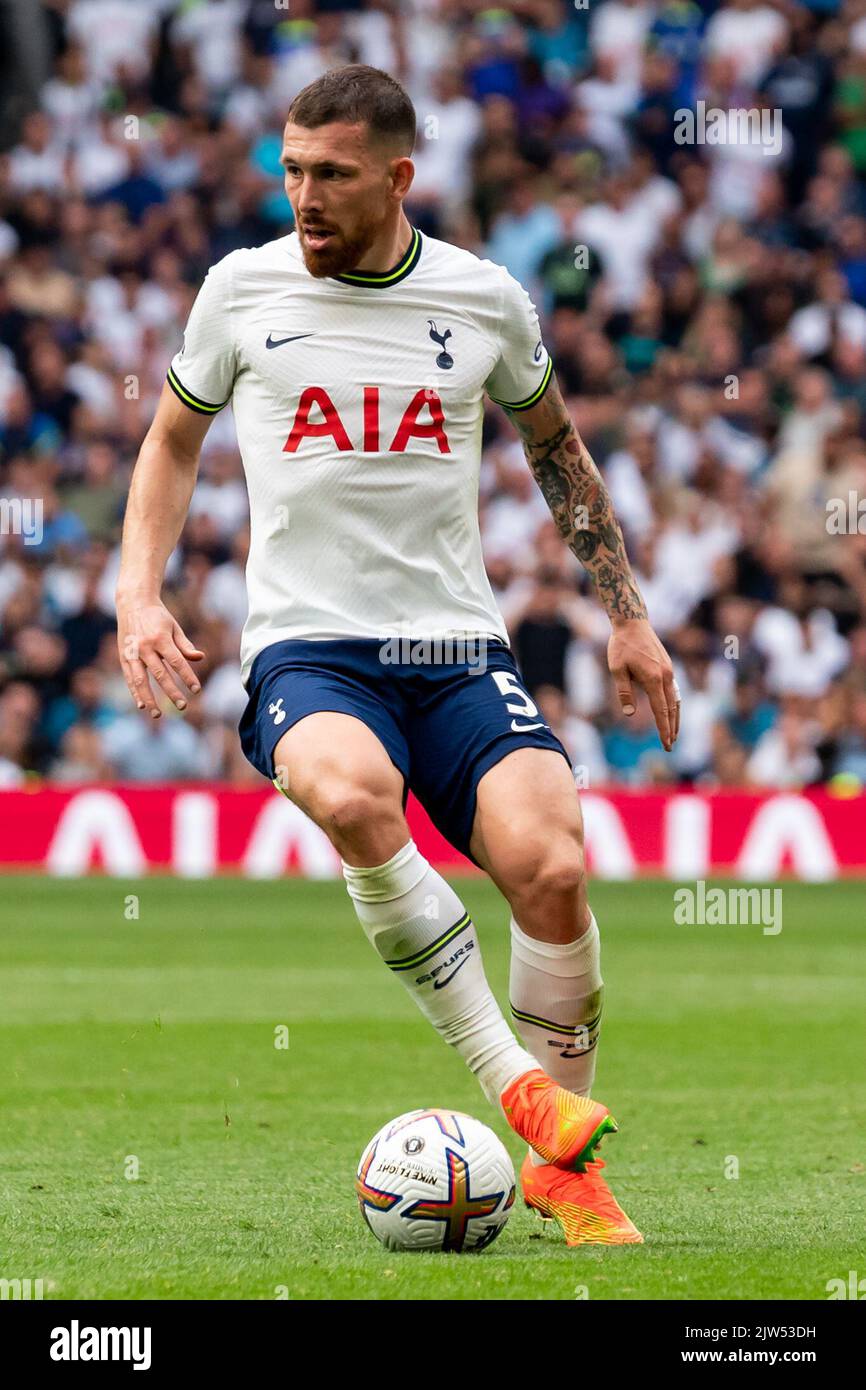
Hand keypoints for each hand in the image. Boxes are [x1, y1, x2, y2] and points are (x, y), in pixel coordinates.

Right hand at [117, 598, 204, 717]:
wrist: (133, 602)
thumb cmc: (158, 616)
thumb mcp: (174, 627)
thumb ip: (185, 646)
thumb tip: (200, 658)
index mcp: (160, 638)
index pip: (177, 662)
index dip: (187, 677)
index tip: (196, 690)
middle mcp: (145, 646)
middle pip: (160, 674)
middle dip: (171, 692)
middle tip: (183, 706)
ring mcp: (132, 652)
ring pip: (140, 680)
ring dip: (149, 698)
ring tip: (157, 714)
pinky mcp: (123, 656)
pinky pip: (129, 678)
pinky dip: (135, 692)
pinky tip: (142, 705)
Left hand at [607, 616, 679, 751]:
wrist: (633, 622)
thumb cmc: (621, 645)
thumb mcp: (617, 669)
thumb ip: (624, 691)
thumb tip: (630, 714)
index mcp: (653, 679)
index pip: (661, 711)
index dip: (664, 729)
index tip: (667, 744)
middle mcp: (665, 676)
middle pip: (672, 709)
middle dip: (672, 729)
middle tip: (670, 745)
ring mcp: (669, 671)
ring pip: (676, 700)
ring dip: (676, 718)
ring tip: (674, 734)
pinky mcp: (668, 667)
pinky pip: (674, 690)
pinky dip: (674, 705)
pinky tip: (672, 712)